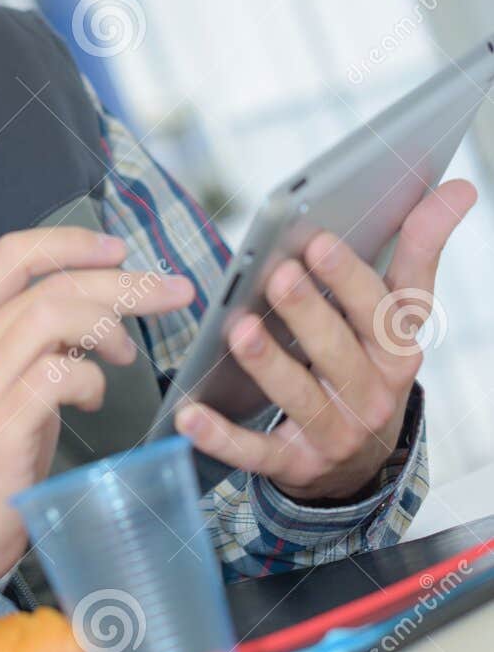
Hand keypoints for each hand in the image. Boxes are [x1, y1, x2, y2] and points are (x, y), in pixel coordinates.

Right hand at [0, 227, 194, 582]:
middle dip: (121, 283)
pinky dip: (92, 378)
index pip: (11, 255)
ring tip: (128, 355)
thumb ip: (36, 339)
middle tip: (171, 293)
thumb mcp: (3, 381)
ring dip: (110, 326)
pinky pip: (59, 374)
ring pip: (53, 316)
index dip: (70, 243)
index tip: (119, 249)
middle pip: (49, 284)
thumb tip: (99, 303)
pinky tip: (97, 397)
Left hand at [174, 179, 476, 502]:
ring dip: (270, 364)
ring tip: (239, 329)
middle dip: (309, 312)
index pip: (384, 311)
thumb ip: (419, 250)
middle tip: (278, 275)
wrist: (358, 461)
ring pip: (300, 397)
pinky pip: (256, 452)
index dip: (352, 277)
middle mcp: (373, 393)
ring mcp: (335, 433)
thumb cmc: (368, 363)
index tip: (321, 240)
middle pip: (340, 351)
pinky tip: (190, 415)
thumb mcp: (396, 315)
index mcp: (397, 350)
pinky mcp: (295, 465)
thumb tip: (460, 186)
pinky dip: (222, 437)